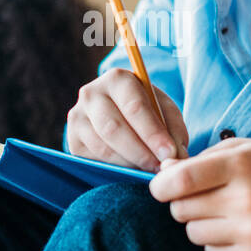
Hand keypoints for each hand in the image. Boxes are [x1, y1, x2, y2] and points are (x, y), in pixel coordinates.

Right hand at [66, 68, 189, 170]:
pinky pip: (94, 160)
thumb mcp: (164, 110)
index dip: (153, 133)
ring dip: (129, 164)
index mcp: (117, 79)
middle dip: (140, 152)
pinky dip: (115, 169)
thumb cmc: (147, 111)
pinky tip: (131, 171)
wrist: (119, 114)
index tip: (169, 153)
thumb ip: (173, 129)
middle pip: (114, 128)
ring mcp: (77, 117)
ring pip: (103, 147)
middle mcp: (91, 94)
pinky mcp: (73, 141)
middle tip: (159, 168)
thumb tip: (177, 156)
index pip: (134, 107)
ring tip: (148, 171)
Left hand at [147, 136, 250, 250]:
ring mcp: (250, 230)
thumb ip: (200, 160)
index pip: (182, 181)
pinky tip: (237, 229)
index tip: (159, 188)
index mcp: (240, 166)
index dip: (161, 186)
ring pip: (192, 233)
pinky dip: (216, 242)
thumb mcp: (244, 151)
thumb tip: (162, 175)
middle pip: (181, 209)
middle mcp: (245, 199)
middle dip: (182, 203)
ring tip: (225, 212)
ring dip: (199, 223)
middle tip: (204, 197)